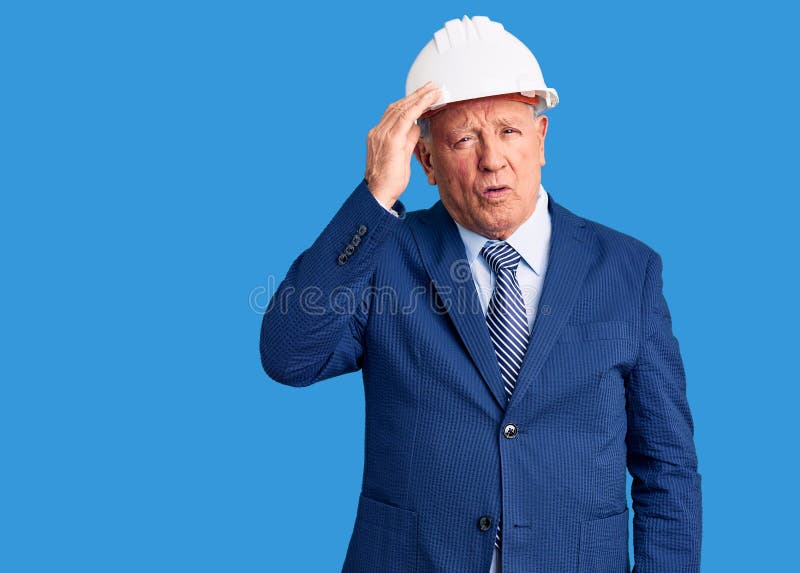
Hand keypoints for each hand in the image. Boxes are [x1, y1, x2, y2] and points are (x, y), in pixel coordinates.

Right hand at [364, 81, 440, 208]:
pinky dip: (418, 106)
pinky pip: (405, 117)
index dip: (409, 102)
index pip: (394, 113)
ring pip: (402, 108)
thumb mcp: (401, 156)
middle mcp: (378, 132)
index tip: (423, 95)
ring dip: (419, 97)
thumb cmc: (390, 180)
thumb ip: (408, 139)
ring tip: (434, 90)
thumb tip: (417, 126)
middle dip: (416, 95)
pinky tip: (428, 100)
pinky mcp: (390, 140)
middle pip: (397, 106)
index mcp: (379, 135)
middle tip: (431, 86)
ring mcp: (382, 134)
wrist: (378, 194)